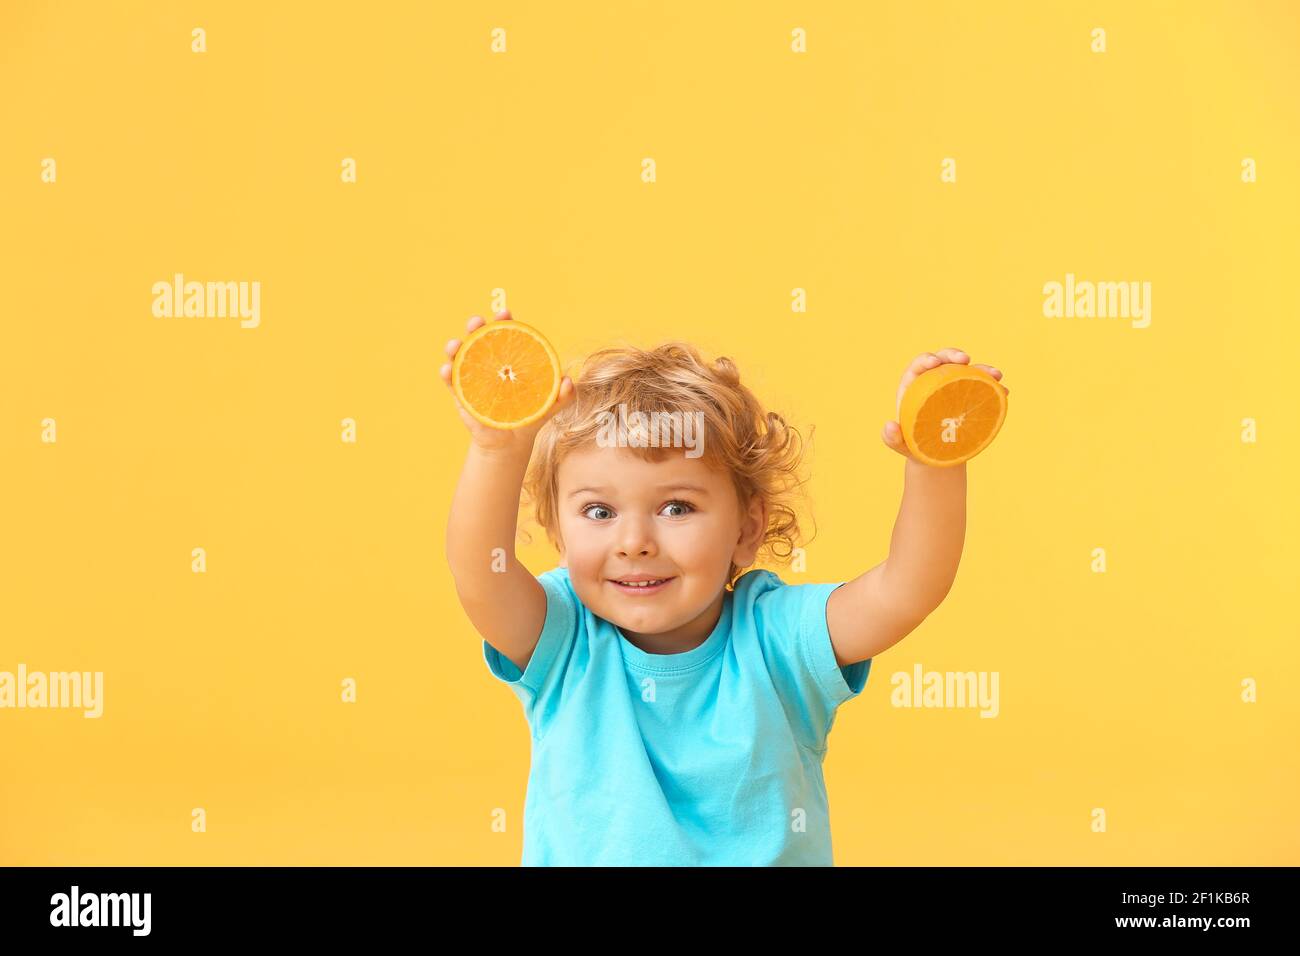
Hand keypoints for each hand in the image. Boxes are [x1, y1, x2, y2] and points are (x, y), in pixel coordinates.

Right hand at [439, 310, 575, 454]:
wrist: (511, 441)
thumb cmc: (530, 415)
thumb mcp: (550, 405)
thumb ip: (563, 394)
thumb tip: (568, 381)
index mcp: (508, 358)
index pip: (505, 334)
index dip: (503, 321)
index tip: (504, 313)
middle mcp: (488, 362)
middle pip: (479, 339)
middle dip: (476, 326)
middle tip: (477, 322)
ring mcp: (472, 378)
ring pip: (459, 356)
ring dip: (454, 347)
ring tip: (455, 344)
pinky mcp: (460, 395)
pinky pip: (451, 382)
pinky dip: (446, 374)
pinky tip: (446, 370)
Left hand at [881, 348, 1007, 460]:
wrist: (936, 455)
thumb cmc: (915, 446)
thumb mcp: (901, 444)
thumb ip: (891, 437)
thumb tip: (890, 426)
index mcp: (915, 385)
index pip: (920, 365)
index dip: (927, 359)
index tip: (935, 362)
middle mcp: (936, 381)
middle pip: (945, 360)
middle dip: (955, 355)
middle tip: (966, 359)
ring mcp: (956, 387)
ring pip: (969, 371)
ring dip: (984, 369)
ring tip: (996, 375)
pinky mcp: (971, 396)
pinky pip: (984, 388)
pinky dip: (995, 388)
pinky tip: (1004, 392)